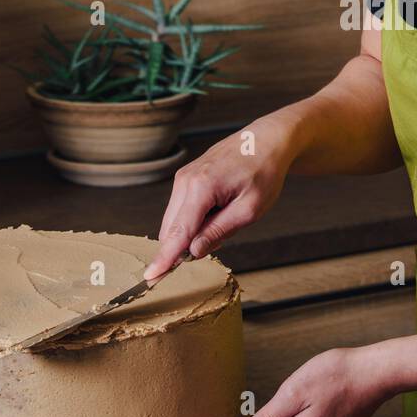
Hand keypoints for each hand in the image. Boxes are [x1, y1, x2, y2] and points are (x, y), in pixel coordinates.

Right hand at [144, 116, 296, 279]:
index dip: (165, 258)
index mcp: (201, 188)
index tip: (150, 276)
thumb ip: (219, 231)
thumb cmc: (264, 172)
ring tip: (225, 216)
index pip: (178, 233)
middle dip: (188, 245)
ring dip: (194, 232)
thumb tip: (194, 251)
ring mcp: (183, 178)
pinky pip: (181, 211)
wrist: (266, 140)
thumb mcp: (249, 209)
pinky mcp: (186, 179)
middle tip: (222, 234)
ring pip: (175, 222)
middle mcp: (185, 181)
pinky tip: (218, 210)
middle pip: (172, 230)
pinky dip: (195, 220)